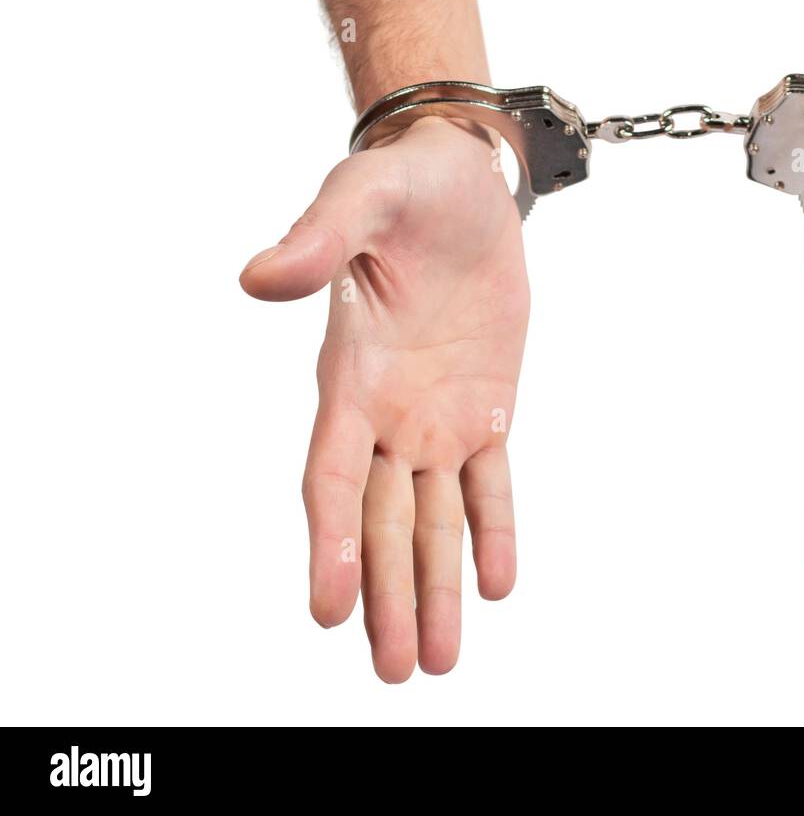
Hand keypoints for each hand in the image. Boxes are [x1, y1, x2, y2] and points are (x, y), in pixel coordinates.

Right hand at [240, 117, 527, 680]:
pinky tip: (497, 586)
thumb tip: (259, 280)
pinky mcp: (487, 405)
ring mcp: (437, 415)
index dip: (329, 541)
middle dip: (388, 596)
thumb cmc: (403, 184)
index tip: (330, 608)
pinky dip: (494, 531)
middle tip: (398, 671)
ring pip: (434, 518)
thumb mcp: (362, 199)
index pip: (332, 474)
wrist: (462, 179)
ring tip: (439, 659)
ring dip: (436, 587)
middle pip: (382, 521)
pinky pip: (492, 482)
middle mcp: (386, 411)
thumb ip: (318, 243)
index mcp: (349, 374)